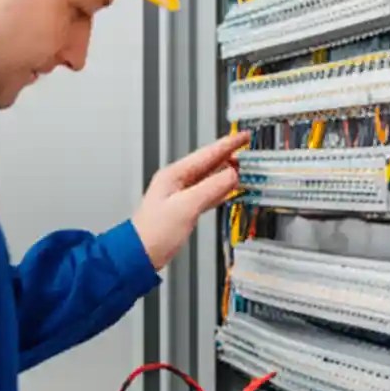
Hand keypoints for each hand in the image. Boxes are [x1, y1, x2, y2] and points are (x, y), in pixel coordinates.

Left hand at [131, 132, 249, 268]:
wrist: (141, 253)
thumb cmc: (154, 232)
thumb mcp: (186, 206)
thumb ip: (210, 188)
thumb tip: (232, 175)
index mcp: (174, 176)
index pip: (206, 154)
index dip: (227, 144)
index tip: (243, 137)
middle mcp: (176, 182)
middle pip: (208, 163)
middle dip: (229, 156)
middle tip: (248, 149)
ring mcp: (180, 195)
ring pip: (209, 178)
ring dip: (227, 172)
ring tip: (244, 166)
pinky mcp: (184, 208)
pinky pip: (208, 193)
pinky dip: (221, 189)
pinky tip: (230, 189)